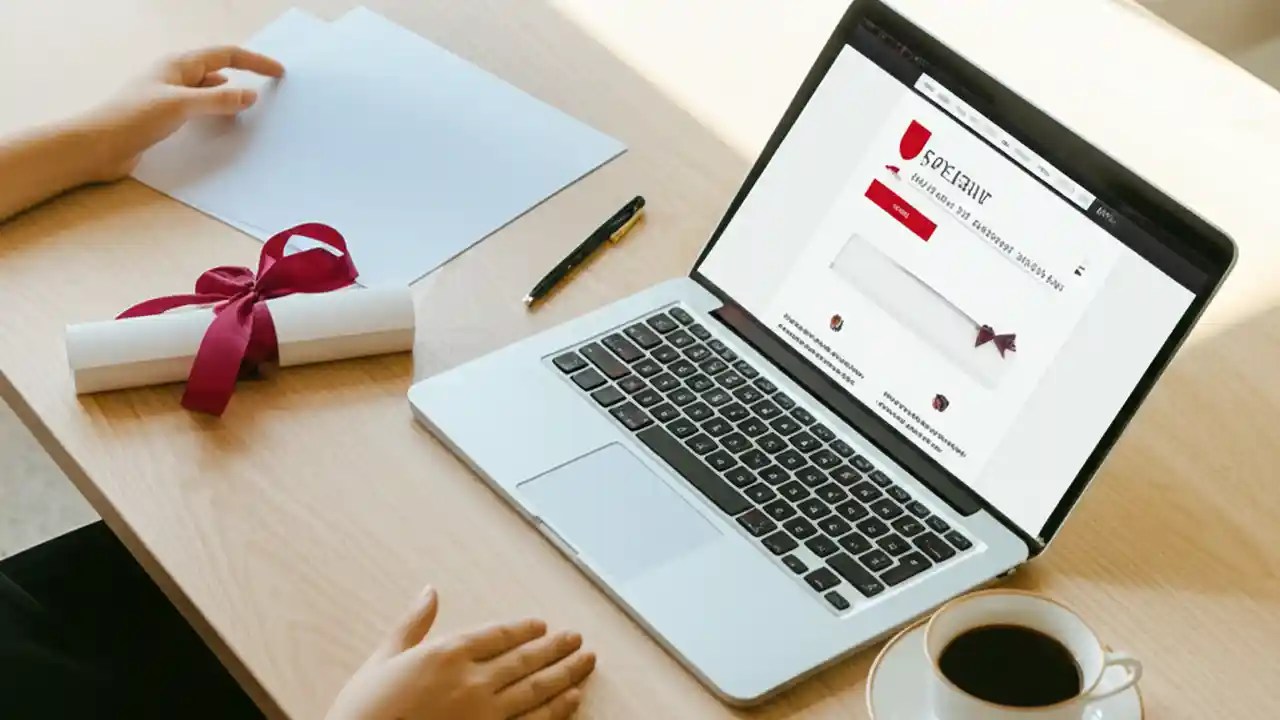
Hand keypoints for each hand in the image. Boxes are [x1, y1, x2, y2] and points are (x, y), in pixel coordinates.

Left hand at [84, 46, 283, 181]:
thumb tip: (251, 95)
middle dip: (245, 74)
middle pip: (218, 68)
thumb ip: (218, 99)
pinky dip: (216, 110)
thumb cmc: (134, 118)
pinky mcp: (165, 116)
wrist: (98, 146)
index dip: (255, 61)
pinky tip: (221, 120)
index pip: (226, 55)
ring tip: (251, 104)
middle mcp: (175, 76)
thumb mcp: (181, 105)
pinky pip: (200, 107)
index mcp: (179, 64)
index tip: (279, 72)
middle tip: (269, 87)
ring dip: (230, 94)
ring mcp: (169, 96)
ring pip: (209, 89)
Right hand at [326, 587, 595, 719]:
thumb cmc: (363, 713)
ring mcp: (484, 714)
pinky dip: (557, 709)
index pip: (497, 635)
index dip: (524, 630)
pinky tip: (573, 698)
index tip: (543, 626)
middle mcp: (471, 681)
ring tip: (586, 661)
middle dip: (556, 648)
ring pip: (537, 689)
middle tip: (578, 639)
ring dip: (566, 673)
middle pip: (525, 659)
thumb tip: (429, 591)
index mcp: (445, 654)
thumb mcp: (382, 662)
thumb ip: (412, 625)